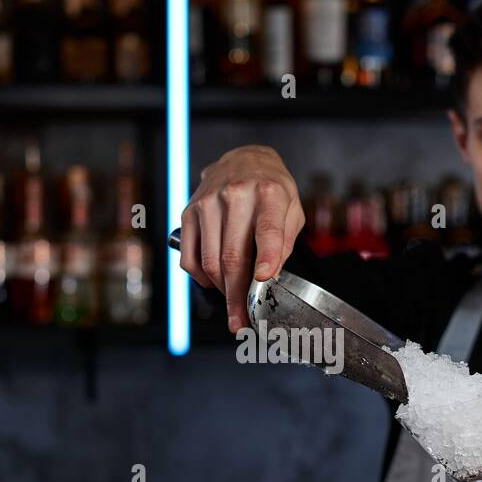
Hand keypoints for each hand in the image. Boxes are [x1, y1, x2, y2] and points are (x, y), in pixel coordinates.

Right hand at [178, 144, 305, 332]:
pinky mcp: (189, 212)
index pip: (267, 230)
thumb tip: (268, 279)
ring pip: (209, 261)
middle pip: (233, 256)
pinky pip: (189, 257)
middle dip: (237, 296)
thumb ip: (284, 243)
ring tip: (232, 302)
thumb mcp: (292, 210)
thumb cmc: (272, 189)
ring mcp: (208, 203)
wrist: (244, 160)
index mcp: (269, 193)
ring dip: (220, 290)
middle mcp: (236, 195)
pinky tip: (214, 282)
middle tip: (241, 320)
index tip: (263, 281)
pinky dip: (201, 278)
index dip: (267, 258)